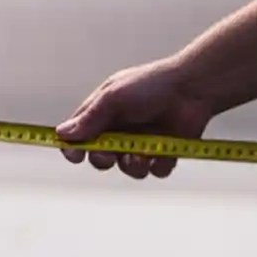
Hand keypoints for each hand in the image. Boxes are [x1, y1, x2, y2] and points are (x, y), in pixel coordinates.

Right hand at [56, 58, 216, 178]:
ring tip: (143, 153)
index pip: (78, 137)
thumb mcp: (113, 98)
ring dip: (132, 165)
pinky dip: (159, 163)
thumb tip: (62, 134)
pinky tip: (165, 149)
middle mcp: (119, 131)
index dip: (73, 148)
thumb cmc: (151, 85)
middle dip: (104, 160)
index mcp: (102, 115)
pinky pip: (154, 171)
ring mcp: (141, 144)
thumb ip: (89, 118)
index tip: (75, 155)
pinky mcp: (163, 154)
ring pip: (127, 169)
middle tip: (111, 154)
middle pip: (99, 159)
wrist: (193, 88)